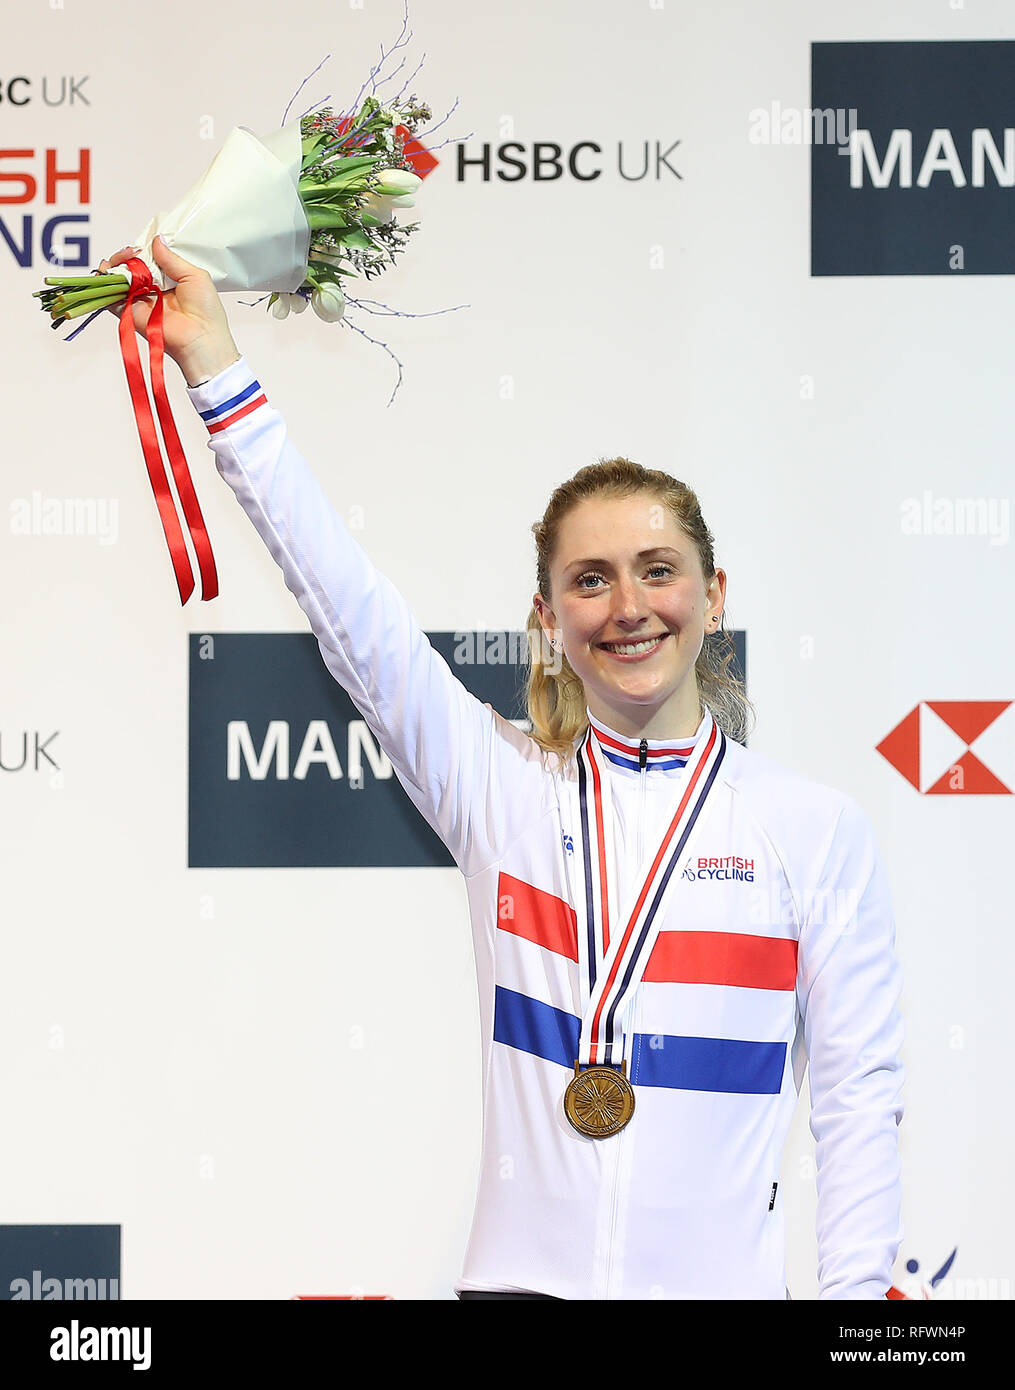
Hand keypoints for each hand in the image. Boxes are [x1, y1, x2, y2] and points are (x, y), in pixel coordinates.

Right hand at [98, 235, 240, 386]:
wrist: (200, 338)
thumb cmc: (206, 311)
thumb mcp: (194, 275)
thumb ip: (172, 259)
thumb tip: (157, 240)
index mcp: (168, 280)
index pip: (147, 260)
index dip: (141, 250)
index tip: (140, 245)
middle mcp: (152, 289)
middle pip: (130, 267)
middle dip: (126, 255)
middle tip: (131, 252)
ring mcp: (139, 300)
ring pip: (118, 278)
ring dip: (116, 264)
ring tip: (123, 259)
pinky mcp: (129, 312)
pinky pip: (111, 296)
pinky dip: (106, 283)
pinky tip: (110, 272)